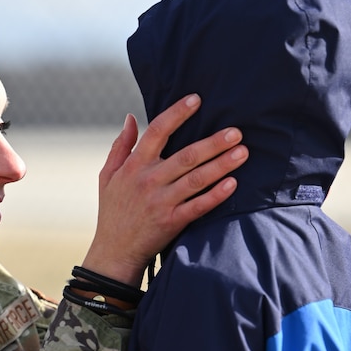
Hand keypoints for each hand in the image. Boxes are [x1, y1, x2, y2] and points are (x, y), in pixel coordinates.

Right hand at [82, 95, 247, 285]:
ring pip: (196, 179)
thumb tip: (130, 117)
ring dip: (221, 165)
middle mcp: (148, 181)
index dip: (176, 114)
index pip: (156, 132)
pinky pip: (198, 206)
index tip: (196, 99)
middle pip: (185, 156)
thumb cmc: (113, 211)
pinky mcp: (172, 222)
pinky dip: (215, 195)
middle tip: (236, 131)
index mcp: (134, 166)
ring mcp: (161, 202)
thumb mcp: (107, 176)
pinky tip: (233, 184)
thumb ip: (120, 146)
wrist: (114, 252)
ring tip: (242, 152)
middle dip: (212, 143)